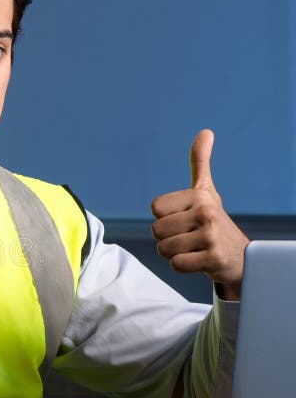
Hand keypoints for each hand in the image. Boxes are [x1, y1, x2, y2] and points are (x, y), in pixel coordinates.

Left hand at [150, 129, 248, 300]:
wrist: (241, 256)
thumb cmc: (214, 221)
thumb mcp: (207, 191)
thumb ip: (200, 163)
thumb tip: (205, 131)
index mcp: (199, 196)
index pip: (155, 209)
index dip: (165, 217)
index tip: (184, 219)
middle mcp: (206, 213)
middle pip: (156, 230)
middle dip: (168, 238)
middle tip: (189, 237)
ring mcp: (211, 236)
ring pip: (164, 249)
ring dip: (174, 253)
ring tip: (193, 248)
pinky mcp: (212, 259)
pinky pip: (176, 264)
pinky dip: (183, 266)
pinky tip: (198, 260)